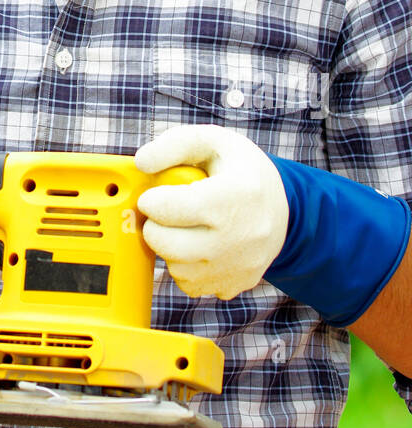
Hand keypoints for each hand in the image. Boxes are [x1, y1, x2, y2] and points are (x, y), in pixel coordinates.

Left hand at [133, 125, 289, 299]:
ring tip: (184, 227)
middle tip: (164, 214)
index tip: (155, 195)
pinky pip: (192, 286)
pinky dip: (186, 268)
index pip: (169, 208)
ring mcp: (241, 266)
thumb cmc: (241, 171)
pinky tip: (197, 246)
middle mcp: (242, 235)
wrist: (285, 209)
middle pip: (166, 244)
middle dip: (155, 226)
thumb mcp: (213, 140)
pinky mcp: (237, 285)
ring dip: (169, 249)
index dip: (151, 200)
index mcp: (237, 194)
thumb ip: (173, 145)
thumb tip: (142, 162)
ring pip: (176, 270)